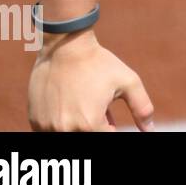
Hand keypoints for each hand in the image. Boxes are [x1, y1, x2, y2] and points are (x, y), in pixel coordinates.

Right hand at [28, 31, 155, 131]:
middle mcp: (66, 129)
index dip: (110, 127)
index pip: (106, 138)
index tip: (107, 113)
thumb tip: (150, 130)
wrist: (65, 47)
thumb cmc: (99, 64)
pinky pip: (50, 131)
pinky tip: (67, 103)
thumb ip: (142, 108)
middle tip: (95, 105)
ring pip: (68, 135)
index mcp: (90, 124)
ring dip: (77, 126)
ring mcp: (47, 126)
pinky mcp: (35, 121)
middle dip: (95, 125)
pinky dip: (61, 123)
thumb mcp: (128, 82)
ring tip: (81, 102)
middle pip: (86, 137)